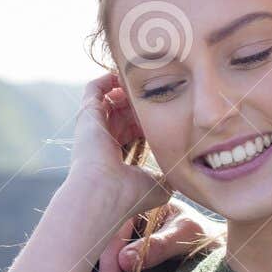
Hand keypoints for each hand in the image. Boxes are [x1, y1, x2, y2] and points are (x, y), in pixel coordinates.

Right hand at [64, 74, 170, 234]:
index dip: (149, 119)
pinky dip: (108, 79)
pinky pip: (94, 88)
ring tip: (146, 82)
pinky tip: (127, 77)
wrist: (103, 193)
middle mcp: (104, 139)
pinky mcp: (87, 114)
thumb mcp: (158, 185)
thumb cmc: (129, 195)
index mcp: (117, 155)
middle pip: (123, 111)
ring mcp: (94, 126)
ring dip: (127, 89)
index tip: (168, 111)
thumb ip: (170, 175)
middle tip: (161, 93)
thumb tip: (185, 172)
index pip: (133, 129)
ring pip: (110, 97)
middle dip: (141, 102)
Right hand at [75, 199, 227, 271]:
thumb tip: (124, 260)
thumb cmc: (205, 238)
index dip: (108, 259)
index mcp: (141, 199)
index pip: (115, 227)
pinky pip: (101, 257)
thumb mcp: (187, 237)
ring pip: (95, 247)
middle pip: (99, 238)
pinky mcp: (120, 246)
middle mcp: (126, 212)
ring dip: (84, 271)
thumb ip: (160, 245)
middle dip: (89, 267)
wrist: (216, 249)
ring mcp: (121, 230)